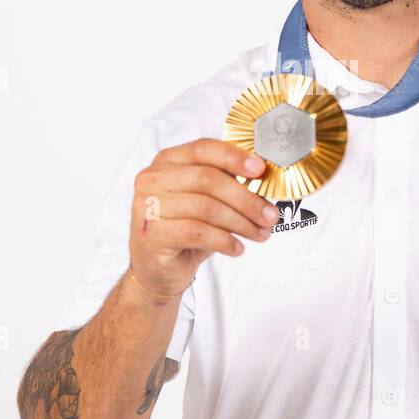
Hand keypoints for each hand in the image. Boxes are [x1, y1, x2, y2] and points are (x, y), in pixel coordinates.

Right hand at [127, 138, 278, 296]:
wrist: (158, 269)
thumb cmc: (185, 230)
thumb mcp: (206, 201)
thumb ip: (227, 185)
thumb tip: (265, 182)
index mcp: (168, 161)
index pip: (203, 149)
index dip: (234, 157)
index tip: (260, 170)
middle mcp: (153, 178)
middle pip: (208, 179)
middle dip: (246, 198)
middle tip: (270, 215)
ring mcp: (149, 206)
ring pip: (206, 207)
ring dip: (241, 223)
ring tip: (259, 234)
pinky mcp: (152, 234)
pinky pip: (197, 233)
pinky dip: (224, 241)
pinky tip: (237, 248)